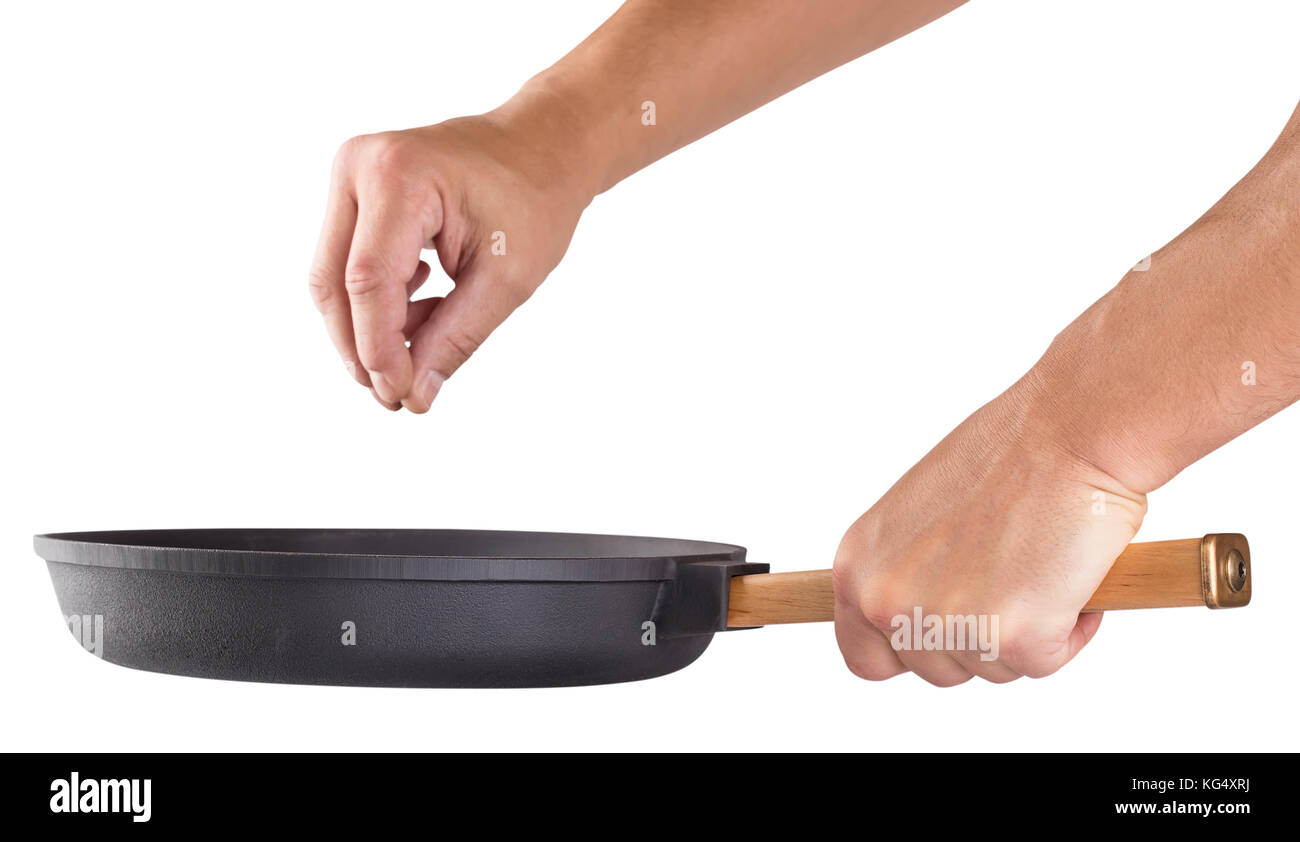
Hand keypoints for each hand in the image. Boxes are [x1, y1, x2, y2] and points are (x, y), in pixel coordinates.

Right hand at [309, 109, 590, 410]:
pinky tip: (428, 306)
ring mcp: (349, 174)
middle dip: (362, 348)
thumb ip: (456, 337)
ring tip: (426, 346)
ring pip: (335, 277)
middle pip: (336, 282)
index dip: (378, 348)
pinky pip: (348, 263)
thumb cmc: (534, 199)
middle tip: (398, 396)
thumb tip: (414, 396)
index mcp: (399, 176)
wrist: (540, 145)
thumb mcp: (507, 279)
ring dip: (372, 327)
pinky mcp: (352, 191)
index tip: (400, 396)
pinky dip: (380, 302)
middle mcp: (359, 165)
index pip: (369, 281)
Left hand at [831, 376, 1147, 684]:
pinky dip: (1070, 630)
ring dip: (1025, 633)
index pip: (862, 655)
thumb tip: (918, 616)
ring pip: (991, 671)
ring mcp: (945, 624)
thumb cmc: (1007, 457)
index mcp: (857, 567)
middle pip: (931, 671)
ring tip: (1039, 563)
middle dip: (976, 640)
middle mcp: (886, 601)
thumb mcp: (918, 517)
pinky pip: (1045, 663)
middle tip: (1009, 578)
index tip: (940, 636)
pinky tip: (1071, 573)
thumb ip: (907, 571)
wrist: (1070, 432)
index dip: (907, 652)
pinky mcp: (1010, 639)